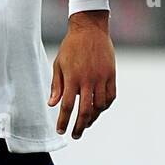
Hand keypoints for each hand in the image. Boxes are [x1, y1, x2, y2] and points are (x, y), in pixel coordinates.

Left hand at [49, 11, 115, 138]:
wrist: (90, 29)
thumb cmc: (71, 46)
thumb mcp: (59, 64)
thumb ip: (57, 85)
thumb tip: (52, 104)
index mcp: (73, 78)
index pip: (67, 105)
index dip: (64, 120)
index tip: (60, 131)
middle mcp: (88, 80)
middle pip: (85, 110)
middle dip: (79, 126)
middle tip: (75, 135)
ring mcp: (101, 77)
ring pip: (100, 106)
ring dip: (93, 118)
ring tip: (87, 123)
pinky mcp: (111, 74)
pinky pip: (111, 96)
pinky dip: (105, 105)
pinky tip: (99, 109)